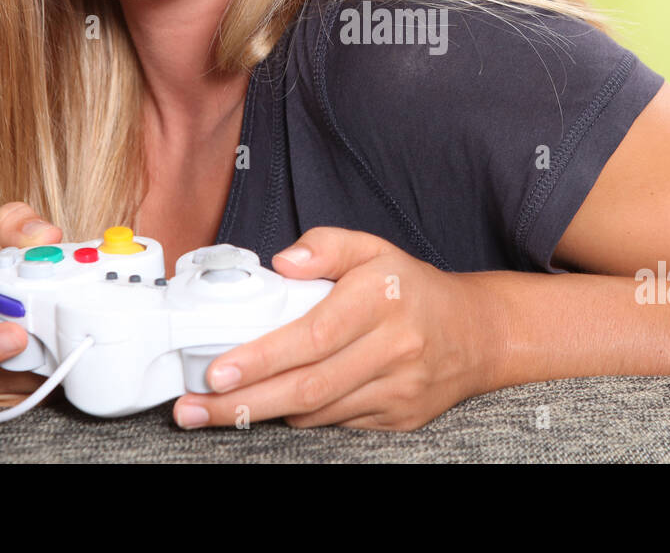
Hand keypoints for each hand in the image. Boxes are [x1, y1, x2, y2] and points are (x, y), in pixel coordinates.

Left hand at [172, 227, 502, 430]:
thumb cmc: (411, 289)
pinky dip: (302, 416)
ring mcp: (399, 388)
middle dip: (244, 403)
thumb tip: (281, 262)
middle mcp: (394, 347)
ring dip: (264, 413)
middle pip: (309, 385)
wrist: (475, 334)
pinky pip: (337, 424)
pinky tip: (275, 405)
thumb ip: (326, 245)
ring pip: (318, 411)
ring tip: (216, 410)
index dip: (263, 357)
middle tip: (193, 409)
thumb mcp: (374, 249)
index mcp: (382, 297)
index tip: (218, 371)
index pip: (314, 335)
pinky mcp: (400, 419)